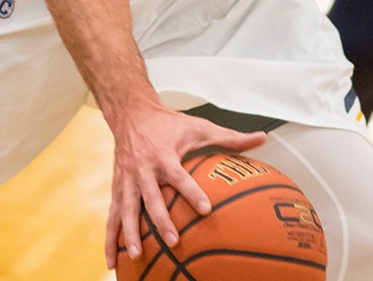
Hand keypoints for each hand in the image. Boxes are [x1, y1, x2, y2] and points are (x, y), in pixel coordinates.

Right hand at [104, 103, 266, 269]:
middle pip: (151, 198)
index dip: (192, 192)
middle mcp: (143, 169)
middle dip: (161, 220)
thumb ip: (230, 137)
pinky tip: (112, 260)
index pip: (179, 176)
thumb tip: (262, 138)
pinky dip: (111, 237)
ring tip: (137, 255)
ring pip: (127, 209)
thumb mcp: (199, 126)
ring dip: (130, 233)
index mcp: (164, 155)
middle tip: (173, 241)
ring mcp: (127, 179)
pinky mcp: (117, 187)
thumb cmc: (168, 122)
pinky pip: (113, 215)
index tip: (206, 209)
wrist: (131, 113)